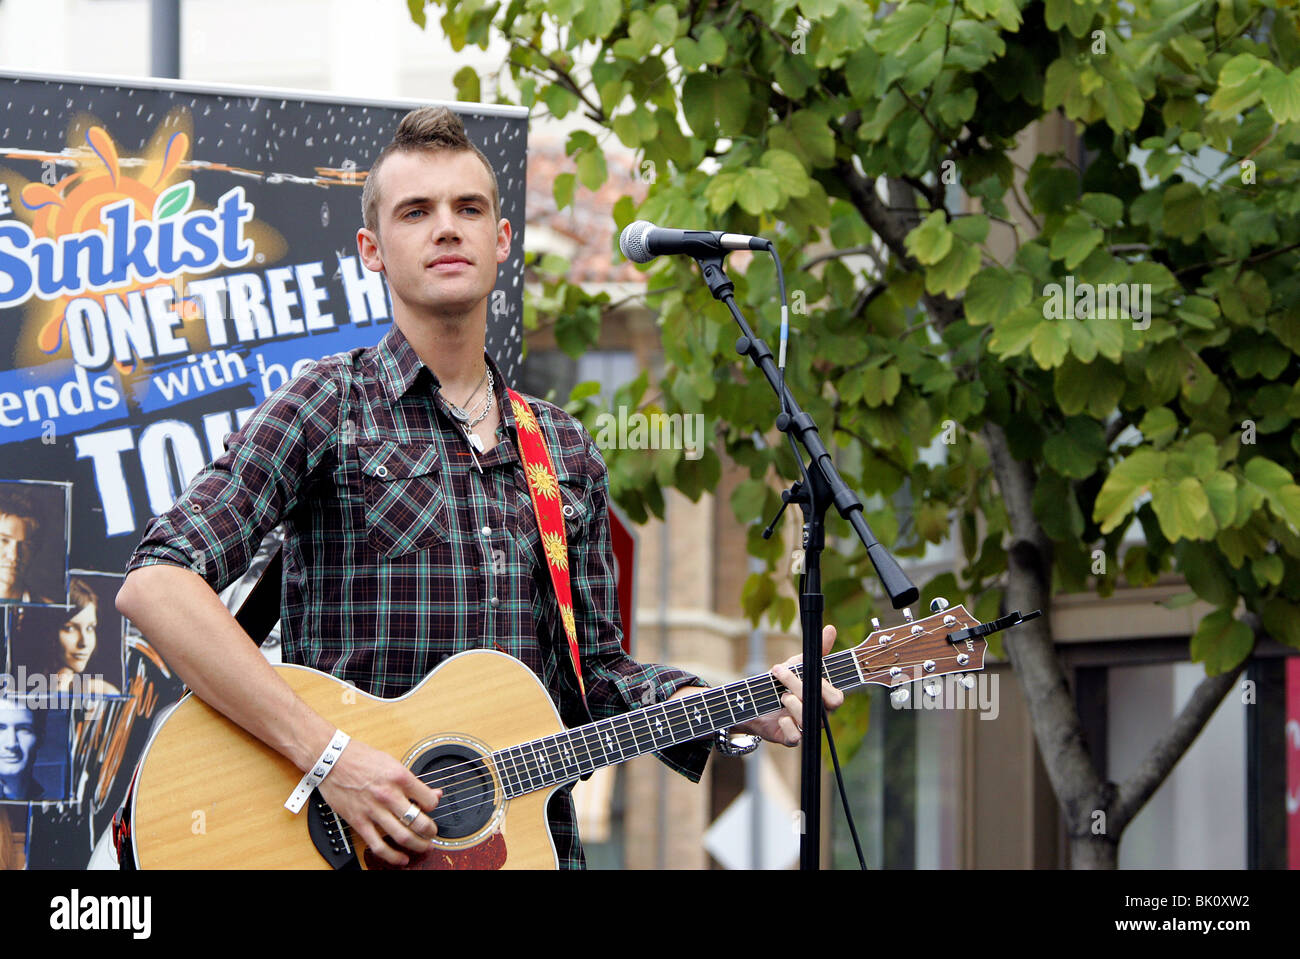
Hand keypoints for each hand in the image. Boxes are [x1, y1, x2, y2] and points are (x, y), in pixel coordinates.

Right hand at [316, 739, 441, 866]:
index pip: (428, 801)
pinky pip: (378, 845)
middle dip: (430, 832)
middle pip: (419, 822)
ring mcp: (373, 810)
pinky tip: (401, 858)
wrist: (331, 759)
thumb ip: (413, 781)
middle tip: (433, 833)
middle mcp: (388, 795)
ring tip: (424, 847)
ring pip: (402, 836)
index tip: (431, 808)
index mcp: (400, 777)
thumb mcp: (392, 762)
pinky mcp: (359, 821)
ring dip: (418, 845)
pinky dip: (392, 856)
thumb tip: (434, 793)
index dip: (433, 807)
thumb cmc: (360, 758)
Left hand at [739, 625, 844, 746]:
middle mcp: (818, 715)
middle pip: (826, 707)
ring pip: (810, 720)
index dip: (822, 685)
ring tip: (781, 696)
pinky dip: (787, 725)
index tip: (798, 667)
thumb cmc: (780, 684)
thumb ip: (817, 651)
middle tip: (781, 675)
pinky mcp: (790, 738)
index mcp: (823, 699)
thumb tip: (831, 629)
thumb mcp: (797, 664)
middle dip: (802, 688)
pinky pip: (796, 737)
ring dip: (792, 703)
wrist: (752, 702)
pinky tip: (780, 718)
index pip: (837, 697)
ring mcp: (805, 728)